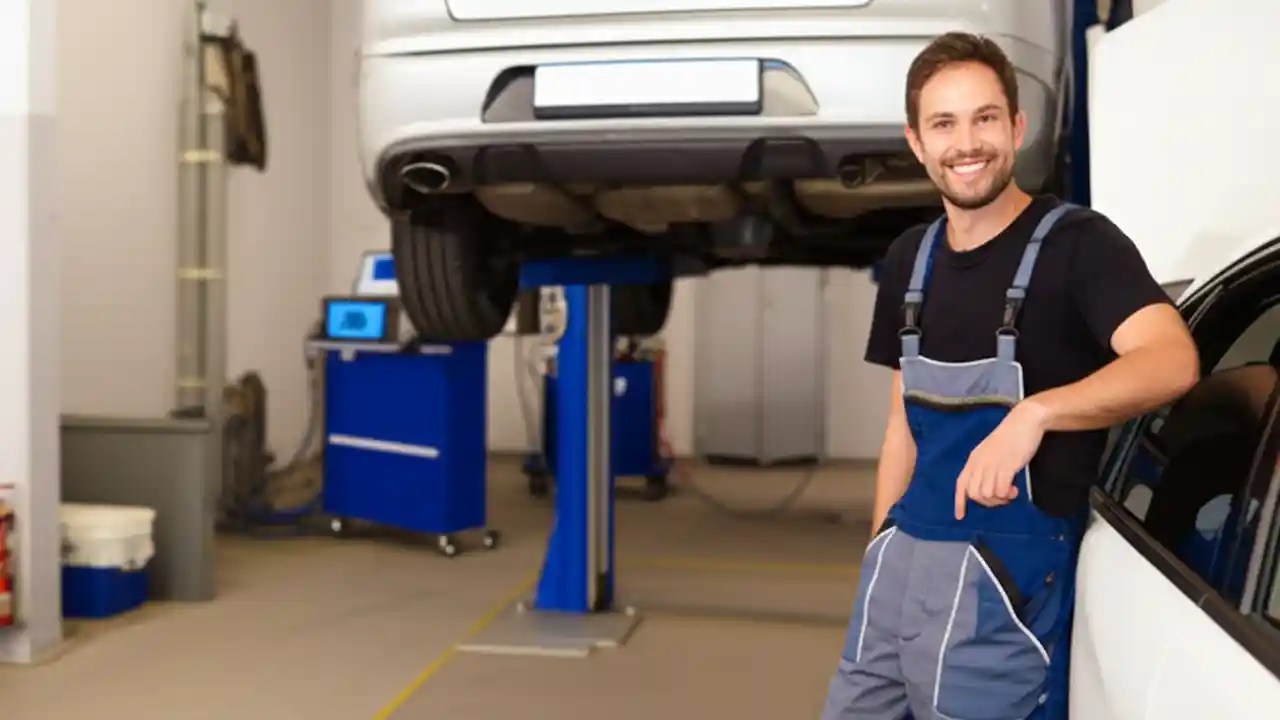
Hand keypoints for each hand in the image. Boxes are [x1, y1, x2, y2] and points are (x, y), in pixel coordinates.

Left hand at [954, 400, 1049, 518]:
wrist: (1024, 421)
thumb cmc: (1011, 437)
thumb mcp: (992, 451)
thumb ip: (987, 466)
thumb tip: (988, 486)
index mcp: (974, 459)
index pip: (961, 484)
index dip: (959, 501)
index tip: (960, 516)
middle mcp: (979, 463)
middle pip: (974, 494)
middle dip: (988, 503)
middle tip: (1002, 498)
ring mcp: (992, 465)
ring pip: (986, 495)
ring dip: (998, 500)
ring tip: (1010, 493)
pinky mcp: (1006, 466)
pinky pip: (999, 490)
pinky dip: (1006, 495)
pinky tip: (1014, 490)